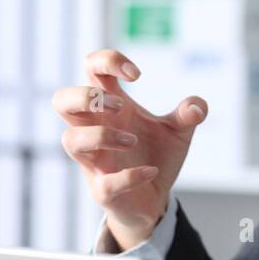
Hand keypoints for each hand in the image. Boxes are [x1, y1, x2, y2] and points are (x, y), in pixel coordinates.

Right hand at [53, 49, 206, 250]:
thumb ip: (188, 114)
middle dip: (85, 96)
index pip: (90, 68)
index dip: (108, 61)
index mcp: (111, 108)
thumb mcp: (178, 132)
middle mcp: (95, 130)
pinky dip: (130, 176)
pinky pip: (105, 183)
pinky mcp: (103, 190)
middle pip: (61, 100)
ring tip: (132, 140)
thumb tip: (197, 107)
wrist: (155, 199)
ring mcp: (95, 161)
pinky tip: (151, 171)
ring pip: (70, 139)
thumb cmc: (155, 155)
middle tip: (118, 106)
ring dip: (101, 135)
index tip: (137, 75)